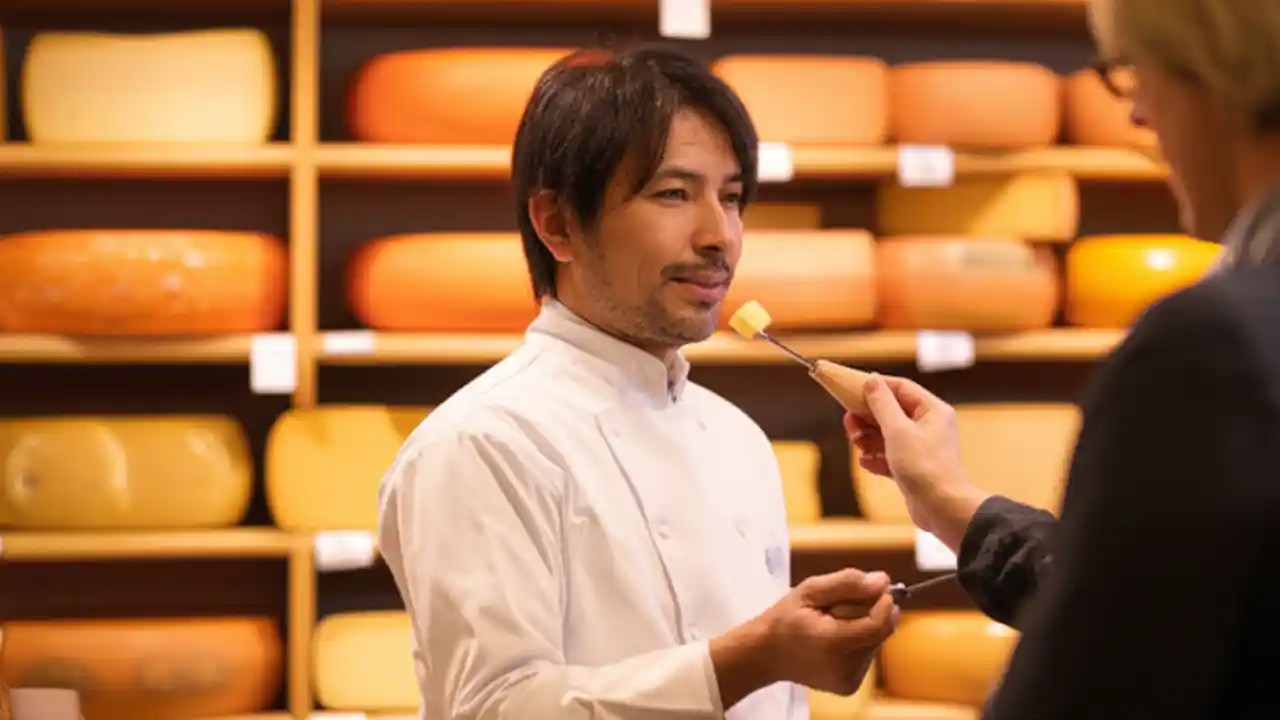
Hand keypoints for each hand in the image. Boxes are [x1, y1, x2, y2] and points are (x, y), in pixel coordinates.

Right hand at [710, 568, 897, 704]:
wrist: (766, 655)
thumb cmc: (784, 619)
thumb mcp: (809, 590)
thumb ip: (847, 583)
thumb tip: (884, 581)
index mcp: (833, 643)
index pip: (878, 625)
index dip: (884, 604)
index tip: (877, 588)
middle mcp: (845, 668)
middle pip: (879, 632)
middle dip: (871, 612)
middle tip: (843, 604)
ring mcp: (848, 681)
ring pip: (876, 643)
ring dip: (865, 626)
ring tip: (834, 622)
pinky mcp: (850, 686)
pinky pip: (867, 655)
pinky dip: (858, 641)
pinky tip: (835, 638)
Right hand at [845, 374, 989, 546]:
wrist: (941, 508)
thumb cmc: (924, 466)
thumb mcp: (898, 430)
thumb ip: (882, 404)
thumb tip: (872, 381)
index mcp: (932, 411)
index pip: (901, 387)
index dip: (876, 386)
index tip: (852, 388)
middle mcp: (929, 426)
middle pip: (891, 411)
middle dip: (868, 417)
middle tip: (849, 422)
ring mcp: (921, 448)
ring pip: (888, 434)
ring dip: (869, 438)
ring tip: (858, 445)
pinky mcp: (913, 468)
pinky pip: (890, 455)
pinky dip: (876, 457)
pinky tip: (866, 462)